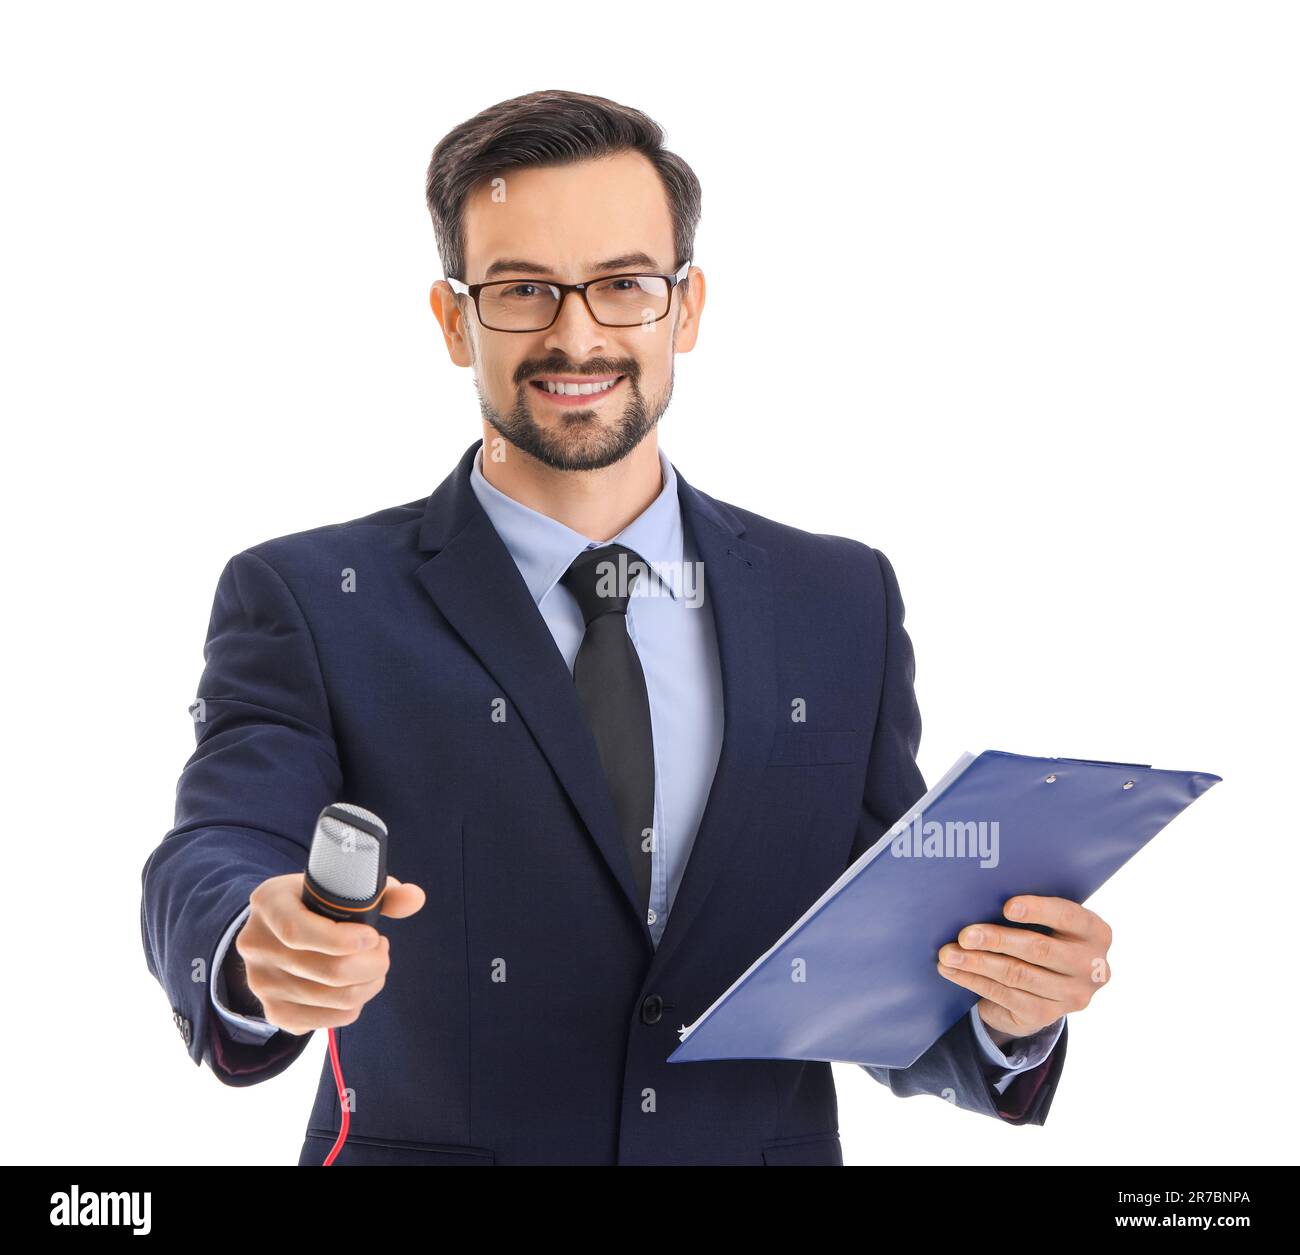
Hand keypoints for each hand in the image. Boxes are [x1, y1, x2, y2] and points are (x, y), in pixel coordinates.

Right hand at [234, 872, 424, 1035]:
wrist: (275, 930)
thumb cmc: (316, 903)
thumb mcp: (338, 885)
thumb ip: (379, 890)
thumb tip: (415, 898)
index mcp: (269, 903)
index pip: (298, 931)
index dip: (342, 939)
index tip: (373, 936)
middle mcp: (256, 945)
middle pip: (327, 971)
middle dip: (373, 964)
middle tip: (383, 949)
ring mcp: (261, 983)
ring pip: (332, 999)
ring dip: (369, 984)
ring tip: (375, 963)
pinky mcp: (274, 1012)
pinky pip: (327, 1020)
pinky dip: (353, 1005)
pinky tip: (357, 984)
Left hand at [937, 895, 1111, 1043]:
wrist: (1047, 988)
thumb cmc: (1042, 935)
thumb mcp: (1049, 922)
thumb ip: (1031, 910)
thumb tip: (983, 893)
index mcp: (1096, 933)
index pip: (1068, 917)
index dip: (1038, 910)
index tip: (1006, 906)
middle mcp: (1092, 967)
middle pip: (1038, 950)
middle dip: (996, 940)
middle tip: (964, 934)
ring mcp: (1071, 995)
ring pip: (1017, 975)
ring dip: (977, 963)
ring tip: (949, 953)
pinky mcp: (1046, 1015)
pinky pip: (1004, 995)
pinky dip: (974, 980)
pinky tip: (953, 971)